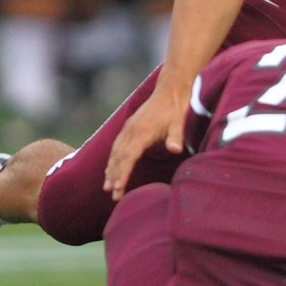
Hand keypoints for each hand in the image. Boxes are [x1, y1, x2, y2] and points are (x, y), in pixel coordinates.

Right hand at [103, 80, 188, 202]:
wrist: (170, 90)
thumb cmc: (175, 108)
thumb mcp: (179, 122)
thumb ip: (176, 137)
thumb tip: (175, 149)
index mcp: (141, 131)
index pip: (128, 157)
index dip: (122, 173)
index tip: (118, 188)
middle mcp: (131, 130)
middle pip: (118, 157)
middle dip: (114, 177)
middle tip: (112, 195)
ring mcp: (128, 128)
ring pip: (115, 152)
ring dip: (110, 169)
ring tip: (107, 187)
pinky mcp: (129, 127)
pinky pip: (116, 146)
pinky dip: (112, 159)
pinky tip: (111, 169)